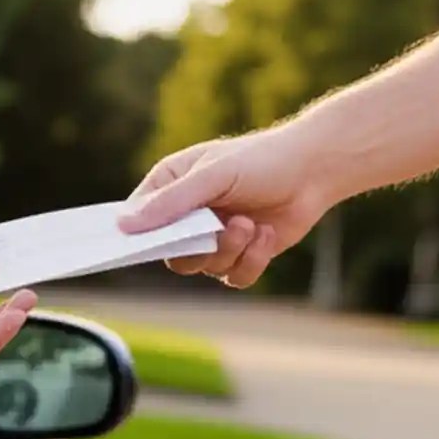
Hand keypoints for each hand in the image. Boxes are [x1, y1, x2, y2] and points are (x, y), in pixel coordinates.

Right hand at [119, 126, 335, 287]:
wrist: (315, 170)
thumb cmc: (261, 160)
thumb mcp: (212, 176)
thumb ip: (170, 202)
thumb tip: (123, 225)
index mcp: (170, 188)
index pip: (137, 221)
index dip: (137, 237)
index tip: (139, 247)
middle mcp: (187, 216)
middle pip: (170, 254)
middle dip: (198, 247)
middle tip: (217, 229)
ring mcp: (213, 238)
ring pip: (202, 268)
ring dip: (230, 250)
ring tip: (251, 224)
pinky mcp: (241, 255)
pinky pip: (233, 277)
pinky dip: (251, 261)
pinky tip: (266, 234)